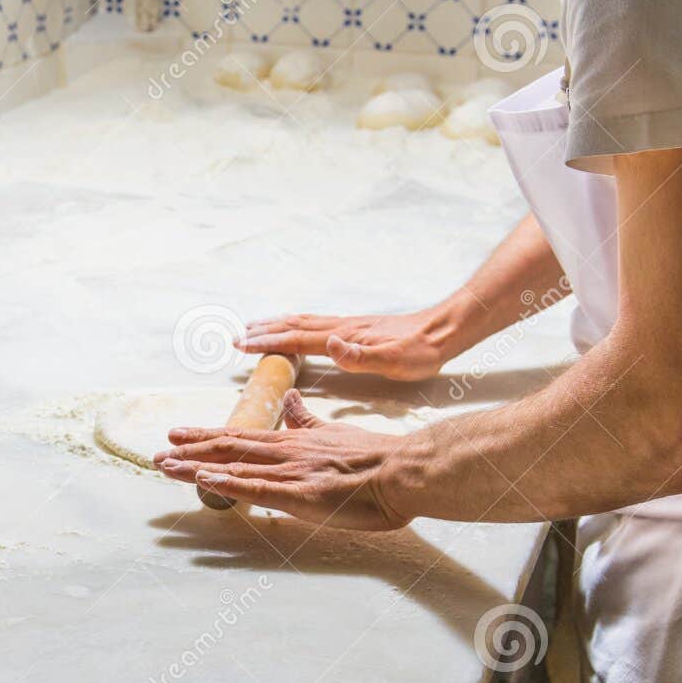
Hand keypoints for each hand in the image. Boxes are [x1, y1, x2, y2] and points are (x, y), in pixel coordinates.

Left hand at [154, 391, 411, 530]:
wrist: (404, 470)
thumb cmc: (377, 457)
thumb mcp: (335, 431)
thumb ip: (307, 420)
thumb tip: (289, 399)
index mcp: (293, 440)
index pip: (241, 436)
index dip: (206, 435)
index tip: (178, 434)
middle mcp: (285, 452)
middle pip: (228, 447)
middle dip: (190, 449)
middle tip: (159, 450)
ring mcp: (291, 472)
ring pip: (234, 467)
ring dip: (196, 466)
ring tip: (165, 465)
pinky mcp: (301, 494)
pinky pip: (256, 488)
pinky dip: (227, 483)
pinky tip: (203, 480)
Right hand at [236, 308, 457, 380]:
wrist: (443, 331)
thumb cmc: (420, 352)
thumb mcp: (392, 360)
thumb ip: (359, 355)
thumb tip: (330, 344)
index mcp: (344, 337)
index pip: (297, 339)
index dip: (268, 342)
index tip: (243, 344)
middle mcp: (341, 328)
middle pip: (294, 326)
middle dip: (264, 331)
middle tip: (238, 336)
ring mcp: (348, 326)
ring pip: (303, 322)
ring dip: (277, 324)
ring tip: (256, 327)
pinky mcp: (356, 329)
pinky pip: (316, 323)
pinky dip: (296, 323)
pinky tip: (296, 326)